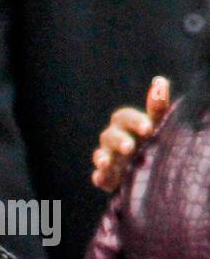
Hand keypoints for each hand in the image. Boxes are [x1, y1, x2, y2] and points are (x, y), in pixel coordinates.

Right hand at [91, 76, 169, 191]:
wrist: (150, 167)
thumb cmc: (153, 139)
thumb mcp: (157, 123)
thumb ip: (157, 107)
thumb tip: (160, 81)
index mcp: (126, 124)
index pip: (124, 117)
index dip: (134, 122)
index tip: (148, 129)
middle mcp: (114, 139)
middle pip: (109, 136)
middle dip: (118, 141)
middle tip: (129, 148)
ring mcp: (108, 158)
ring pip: (100, 155)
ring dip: (102, 158)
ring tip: (106, 163)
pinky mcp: (106, 177)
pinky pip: (99, 176)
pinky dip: (99, 176)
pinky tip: (100, 178)